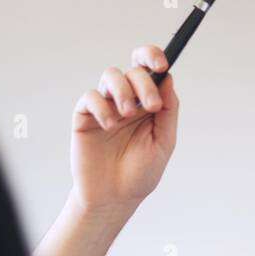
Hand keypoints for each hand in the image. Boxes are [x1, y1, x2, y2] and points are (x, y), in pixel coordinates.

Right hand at [70, 45, 177, 214]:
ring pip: (111, 75)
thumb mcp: (163, 142)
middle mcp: (127, 100)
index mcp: (148, 104)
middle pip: (133, 70)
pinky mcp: (85, 116)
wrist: (114, 198)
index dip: (154, 57)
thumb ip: (168, 110)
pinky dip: (101, 106)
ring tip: (127, 115)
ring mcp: (106, 106)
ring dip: (122, 91)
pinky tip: (109, 125)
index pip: (150, 69)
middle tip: (150, 106)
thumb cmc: (140, 173)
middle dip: (144, 83)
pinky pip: (91, 97)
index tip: (162, 64)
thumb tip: (169, 78)